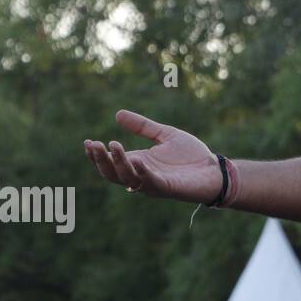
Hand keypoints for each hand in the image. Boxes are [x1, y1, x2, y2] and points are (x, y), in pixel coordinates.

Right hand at [83, 110, 224, 204]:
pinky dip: (142, 173)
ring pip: (127, 178)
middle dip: (101, 160)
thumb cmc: (191, 156)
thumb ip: (143, 127)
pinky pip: (151, 182)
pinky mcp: (168, 187)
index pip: (110, 162)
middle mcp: (142, 175)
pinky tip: (137, 160)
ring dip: (118, 163)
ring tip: (113, 145)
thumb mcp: (165, 135)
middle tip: (93, 144)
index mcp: (138, 163)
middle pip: (112, 173)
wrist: (214, 169)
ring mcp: (154, 183)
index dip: (96, 155)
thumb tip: (118, 114)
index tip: (87, 141)